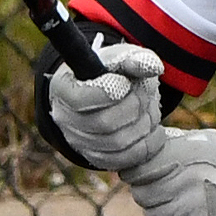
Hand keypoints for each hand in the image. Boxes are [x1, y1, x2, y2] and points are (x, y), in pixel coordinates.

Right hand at [47, 40, 166, 169]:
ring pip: (119, 143)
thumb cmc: (113, 72)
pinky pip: (128, 158)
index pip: (80, 99)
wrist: (112, 94)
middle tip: (143, 93)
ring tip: (148, 107)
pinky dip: (148, 142)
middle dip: (134, 106)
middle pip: (104, 123)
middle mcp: (64, 118)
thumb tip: (153, 67)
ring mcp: (80, 143)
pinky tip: (150, 126)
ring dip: (144, 123)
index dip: (108, 92)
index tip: (125, 83)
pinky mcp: (98, 158)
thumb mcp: (122, 57)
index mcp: (63, 87)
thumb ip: (136, 58)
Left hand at [128, 129, 215, 215]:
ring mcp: (186, 208)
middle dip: (148, 193)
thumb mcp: (210, 143)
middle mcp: (179, 181)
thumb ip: (179, 143)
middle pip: (142, 194)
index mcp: (181, 156)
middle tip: (162, 190)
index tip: (141, 174)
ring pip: (152, 215)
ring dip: (160, 211)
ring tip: (177, 205)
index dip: (136, 172)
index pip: (137, 169)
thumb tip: (152, 145)